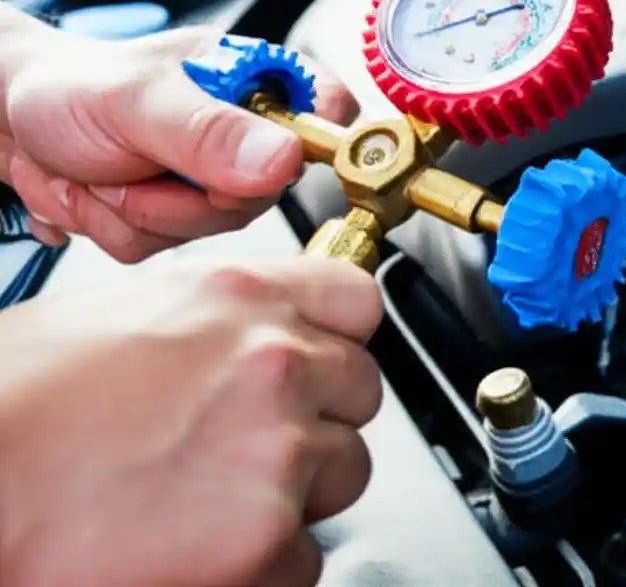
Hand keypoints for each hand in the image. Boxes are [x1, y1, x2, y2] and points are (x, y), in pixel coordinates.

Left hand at [0, 6, 358, 261]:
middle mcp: (242, 131)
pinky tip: (103, 191)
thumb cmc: (67, 86)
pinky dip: (121, 228)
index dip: (320, 148)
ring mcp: (213, 177)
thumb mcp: (137, 100)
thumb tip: (285, 160)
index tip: (275, 167)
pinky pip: (170, 248)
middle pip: (264, 195)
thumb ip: (210, 132)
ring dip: (142, 212)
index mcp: (250, 82)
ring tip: (110, 171)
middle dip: (185, 196)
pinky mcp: (182, 213)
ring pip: (212, 230)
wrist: (4, 115)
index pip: (331, 114)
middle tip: (137, 163)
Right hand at [0, 256, 382, 586]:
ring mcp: (278, 456)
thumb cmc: (9, 411)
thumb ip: (207, 323)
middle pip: (359, 391)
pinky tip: (195, 546)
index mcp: (235, 297)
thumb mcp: (113, 319)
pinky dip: (264, 561)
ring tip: (206, 497)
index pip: (356, 300)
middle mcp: (273, 366)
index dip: (338, 335)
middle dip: (316, 417)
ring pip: (343, 471)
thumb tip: (243, 336)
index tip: (324, 355)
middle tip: (247, 441)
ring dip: (295, 489)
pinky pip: (306, 553)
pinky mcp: (267, 542)